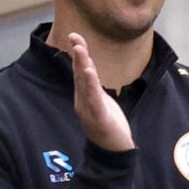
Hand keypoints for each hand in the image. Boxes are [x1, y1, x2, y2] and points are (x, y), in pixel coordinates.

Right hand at [62, 32, 133, 152]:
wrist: (114, 152)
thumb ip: (93, 87)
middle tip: (74, 37)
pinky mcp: (98, 118)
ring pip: (85, 84)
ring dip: (82, 65)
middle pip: (80, 74)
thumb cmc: (108, 127)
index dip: (78, 53)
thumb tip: (87, 70)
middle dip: (77, 55)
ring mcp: (89, 109)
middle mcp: (83, 100)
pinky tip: (88, 71)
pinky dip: (90, 84)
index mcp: (84, 95)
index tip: (75, 36)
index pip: (80, 71)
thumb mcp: (100, 102)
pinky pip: (93, 98)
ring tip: (79, 49)